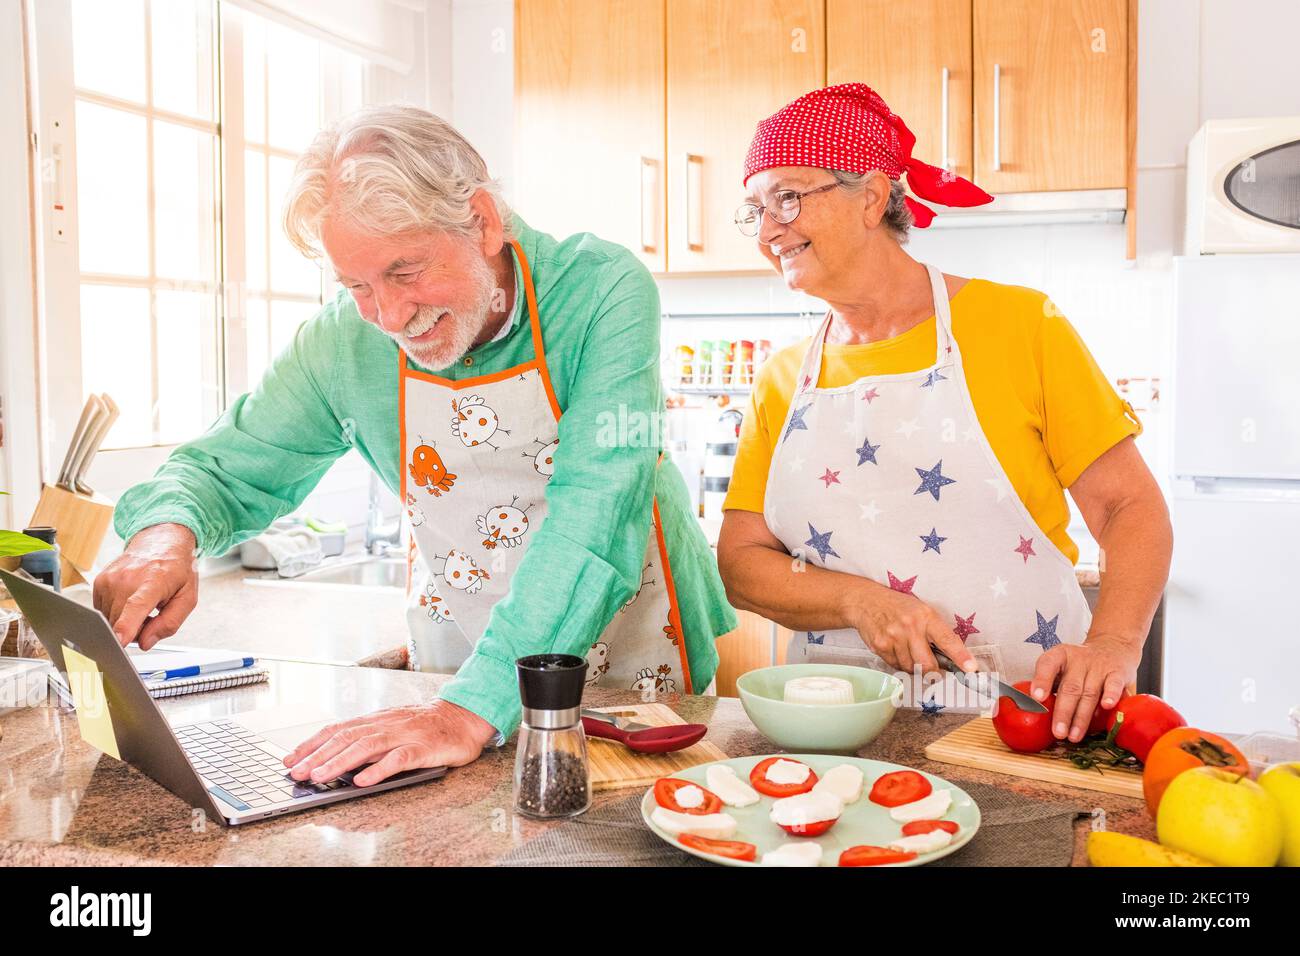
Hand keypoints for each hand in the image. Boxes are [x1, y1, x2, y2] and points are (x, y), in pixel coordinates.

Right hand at [93, 523, 198, 648]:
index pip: (136, 606)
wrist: (162, 542)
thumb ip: (170, 623)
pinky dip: (116, 613)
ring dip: (125, 622)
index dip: (126, 626)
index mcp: (153, 581)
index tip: (119, 641)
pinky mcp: (99, 582)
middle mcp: (127, 578)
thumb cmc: (176, 569)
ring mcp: (110, 579)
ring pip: (109, 619)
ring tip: (142, 606)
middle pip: (120, 622)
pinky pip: (103, 611)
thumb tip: (146, 642)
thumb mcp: (187, 598)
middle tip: (152, 617)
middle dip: (135, 631)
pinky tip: (129, 601)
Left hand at [284, 700, 498, 786]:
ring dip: (340, 762)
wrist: (464, 718)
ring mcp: (405, 735)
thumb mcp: (393, 728)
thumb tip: (336, 757)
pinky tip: (363, 780)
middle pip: (346, 737)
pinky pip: (399, 758)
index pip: (337, 729)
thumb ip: (369, 739)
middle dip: (318, 755)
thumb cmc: (428, 727)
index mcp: (377, 720)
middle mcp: (386, 724)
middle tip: (297, 772)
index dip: (312, 743)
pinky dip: (379, 769)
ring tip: (320, 776)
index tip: (291, 759)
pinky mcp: (423, 748)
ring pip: (367, 746)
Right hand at [845, 579, 976, 676]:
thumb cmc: (898, 607)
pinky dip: (898, 662)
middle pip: (927, 665)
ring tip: (907, 648)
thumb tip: (953, 659)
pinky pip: (895, 666)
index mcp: (926, 616)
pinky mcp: (880, 646)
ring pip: (910, 668)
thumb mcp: (922, 611)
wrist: (866, 601)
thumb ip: (936, 633)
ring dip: (912, 666)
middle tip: (934, 670)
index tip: (971, 668)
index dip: (960, 656)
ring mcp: (894, 637)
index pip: (947, 639)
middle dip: (932, 672)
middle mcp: (910, 626)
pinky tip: (895, 648)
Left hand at [1030, 633, 1139, 742]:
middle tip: (1058, 732)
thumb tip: (1032, 711)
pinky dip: (1111, 695)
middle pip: (1070, 688)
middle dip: (1063, 713)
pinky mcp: (1117, 672)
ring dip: (1082, 717)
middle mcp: (1079, 659)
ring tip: (1074, 736)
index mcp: (1060, 655)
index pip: (1048, 664)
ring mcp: (1099, 666)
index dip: (1042, 681)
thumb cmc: (1079, 665)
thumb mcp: (1061, 667)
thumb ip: (1049, 685)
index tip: (1037, 697)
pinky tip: (1106, 706)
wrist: (1111, 647)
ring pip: (1090, 693)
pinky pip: (1114, 684)